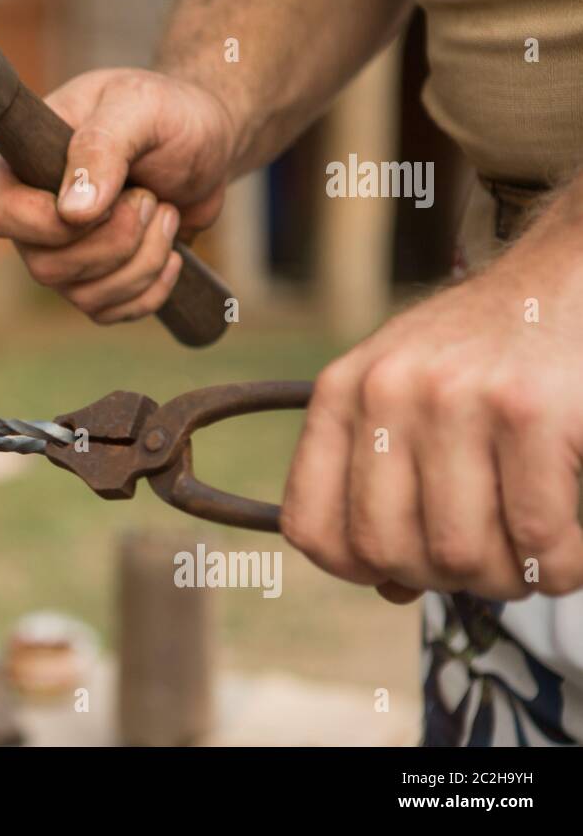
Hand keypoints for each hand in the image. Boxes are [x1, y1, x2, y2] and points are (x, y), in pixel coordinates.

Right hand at [0, 68, 238, 322]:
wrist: (205, 144)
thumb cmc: (165, 115)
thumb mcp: (138, 108)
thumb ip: (101, 147)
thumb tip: (71, 213)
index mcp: (21, 165)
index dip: (48, 222)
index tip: (107, 199)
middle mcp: (32, 217)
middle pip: (45, 267)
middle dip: (114, 242)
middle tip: (149, 198)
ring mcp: (62, 256)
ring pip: (82, 296)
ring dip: (142, 261)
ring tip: (166, 212)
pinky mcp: (96, 282)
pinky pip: (110, 312)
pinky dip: (152, 288)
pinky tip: (172, 250)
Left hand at [280, 217, 582, 601]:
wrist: (564, 280)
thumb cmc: (482, 352)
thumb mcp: (402, 390)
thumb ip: (382, 478)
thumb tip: (388, 587)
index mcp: (341, 392)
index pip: (310, 525)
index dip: (354, 568)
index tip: (398, 569)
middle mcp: (386, 393)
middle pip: (386, 551)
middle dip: (440, 578)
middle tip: (482, 563)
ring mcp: (455, 400)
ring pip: (459, 554)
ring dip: (504, 577)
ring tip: (529, 554)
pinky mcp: (531, 412)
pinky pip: (536, 539)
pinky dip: (559, 566)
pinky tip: (568, 546)